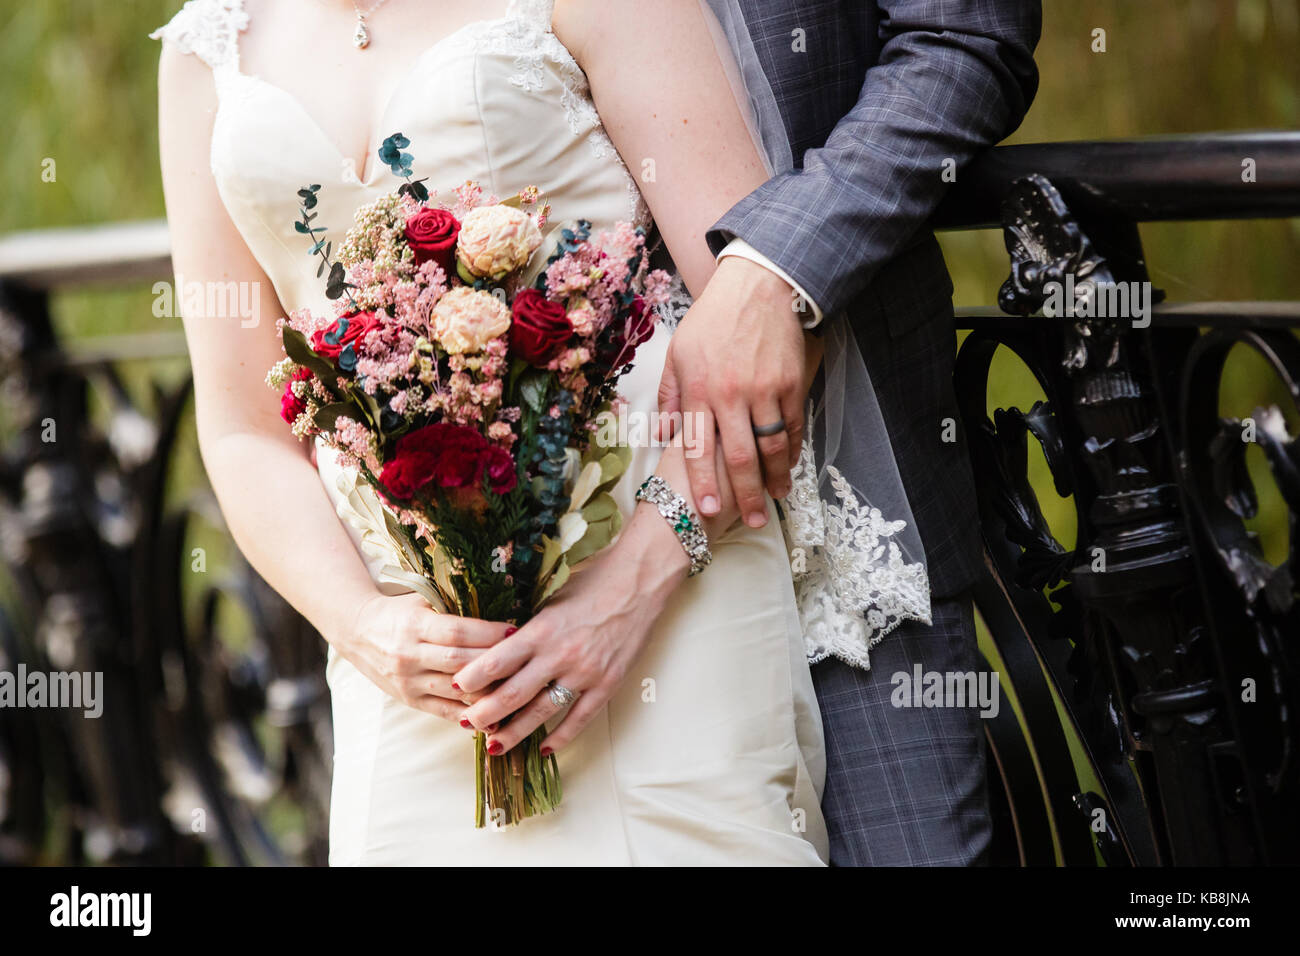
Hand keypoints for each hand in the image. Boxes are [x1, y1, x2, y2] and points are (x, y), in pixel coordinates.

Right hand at [338, 591, 510, 721]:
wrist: (357, 632)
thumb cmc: (398, 612)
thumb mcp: (421, 600)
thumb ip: (452, 605)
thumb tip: (499, 602)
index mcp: (414, 625)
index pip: (457, 632)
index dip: (488, 634)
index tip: (515, 632)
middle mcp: (409, 655)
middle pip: (460, 662)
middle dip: (495, 663)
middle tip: (525, 660)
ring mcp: (409, 681)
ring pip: (456, 690)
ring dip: (489, 692)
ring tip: (518, 689)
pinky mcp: (410, 700)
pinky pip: (445, 711)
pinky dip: (471, 715)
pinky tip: (496, 717)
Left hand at [451, 506, 687, 754]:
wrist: (639, 581)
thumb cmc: (594, 582)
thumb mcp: (552, 600)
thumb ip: (530, 629)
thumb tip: (501, 652)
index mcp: (541, 630)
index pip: (496, 662)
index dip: (471, 679)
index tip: (456, 688)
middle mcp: (560, 654)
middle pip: (512, 694)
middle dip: (485, 714)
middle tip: (467, 725)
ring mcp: (586, 672)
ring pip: (542, 712)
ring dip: (515, 732)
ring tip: (495, 746)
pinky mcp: (608, 683)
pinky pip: (580, 718)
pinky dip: (562, 737)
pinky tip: (545, 747)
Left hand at [657, 256, 809, 529]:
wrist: (756, 285)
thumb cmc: (711, 321)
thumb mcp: (678, 353)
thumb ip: (670, 397)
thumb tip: (661, 435)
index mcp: (698, 390)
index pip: (698, 448)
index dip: (704, 484)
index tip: (706, 512)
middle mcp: (731, 394)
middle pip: (739, 457)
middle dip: (745, 496)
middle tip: (753, 522)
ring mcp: (764, 389)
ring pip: (772, 446)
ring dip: (776, 478)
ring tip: (776, 499)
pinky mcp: (790, 382)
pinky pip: (793, 425)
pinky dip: (793, 449)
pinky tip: (790, 465)